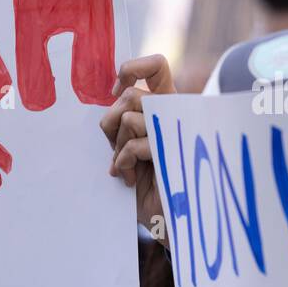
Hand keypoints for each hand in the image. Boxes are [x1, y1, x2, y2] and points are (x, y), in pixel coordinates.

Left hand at [99, 54, 175, 233]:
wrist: (164, 218)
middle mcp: (174, 114)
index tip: (114, 90)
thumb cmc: (146, 183)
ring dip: (118, 146)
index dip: (132, 69)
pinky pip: (135, 144)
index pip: (156, 68)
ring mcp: (176, 132)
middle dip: (111, 124)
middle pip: (131, 96)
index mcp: (165, 107)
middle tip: (116, 148)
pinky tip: (129, 177)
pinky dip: (123, 161)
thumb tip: (112, 102)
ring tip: (125, 165)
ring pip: (129, 118)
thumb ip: (123, 123)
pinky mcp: (173, 151)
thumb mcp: (129, 147)